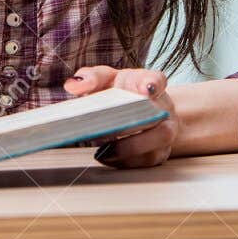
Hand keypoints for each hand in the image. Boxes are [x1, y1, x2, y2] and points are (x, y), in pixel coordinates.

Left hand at [63, 65, 177, 168]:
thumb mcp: (107, 79)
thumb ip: (92, 78)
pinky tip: (107, 157)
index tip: (146, 89)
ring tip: (104, 151)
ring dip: (130, 149)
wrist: (142, 110)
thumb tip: (72, 87)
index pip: (157, 80)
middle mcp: (163, 107)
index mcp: (149, 83)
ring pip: (158, 143)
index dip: (153, 84)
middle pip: (159, 118)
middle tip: (110, 134)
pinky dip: (126, 160)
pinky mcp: (159, 152)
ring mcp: (165, 131)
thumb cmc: (123, 92)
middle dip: (136, 129)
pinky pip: (147, 159)